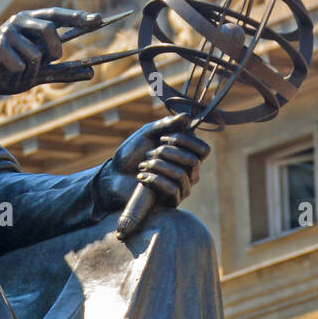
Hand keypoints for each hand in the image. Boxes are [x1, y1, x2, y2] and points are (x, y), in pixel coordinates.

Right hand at [0, 8, 100, 98]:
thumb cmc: (9, 71)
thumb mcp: (38, 72)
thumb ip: (63, 71)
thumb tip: (91, 72)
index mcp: (29, 21)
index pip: (57, 14)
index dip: (77, 17)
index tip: (99, 20)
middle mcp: (19, 21)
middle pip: (50, 31)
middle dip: (53, 51)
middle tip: (48, 61)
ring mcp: (7, 31)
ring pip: (36, 54)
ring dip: (31, 71)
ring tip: (18, 72)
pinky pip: (21, 65)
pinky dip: (18, 75)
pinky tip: (6, 72)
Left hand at [94, 112, 209, 209]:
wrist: (114, 175)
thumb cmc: (132, 154)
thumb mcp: (147, 134)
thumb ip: (167, 125)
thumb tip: (187, 117)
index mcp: (187, 155)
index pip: (203, 149)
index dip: (186, 141)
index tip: (163, 137)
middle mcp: (189, 172)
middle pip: (193, 161)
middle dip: (167, 153)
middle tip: (149, 153)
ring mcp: (182, 188)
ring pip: (180, 175)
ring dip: (157, 166)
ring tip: (142, 165)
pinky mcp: (171, 201)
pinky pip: (172, 189)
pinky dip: (154, 179)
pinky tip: (141, 177)